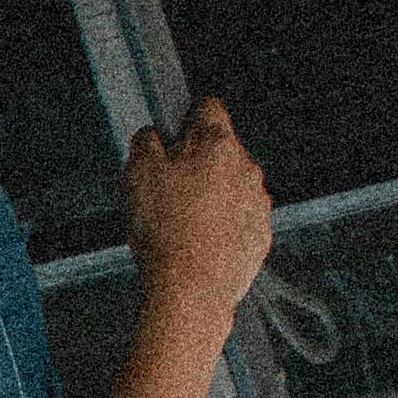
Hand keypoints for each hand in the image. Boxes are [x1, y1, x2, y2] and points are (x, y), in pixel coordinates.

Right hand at [124, 96, 274, 324]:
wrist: (191, 289)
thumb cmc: (166, 233)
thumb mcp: (137, 173)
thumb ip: (146, 141)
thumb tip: (153, 135)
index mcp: (216, 145)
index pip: (208, 107)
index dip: (187, 117)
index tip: (176, 131)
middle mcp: (246, 168)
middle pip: (220, 150)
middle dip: (197, 163)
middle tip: (169, 188)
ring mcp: (257, 202)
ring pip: (231, 185)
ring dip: (211, 195)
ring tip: (182, 222)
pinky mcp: (261, 233)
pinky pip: (240, 218)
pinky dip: (223, 225)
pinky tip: (198, 241)